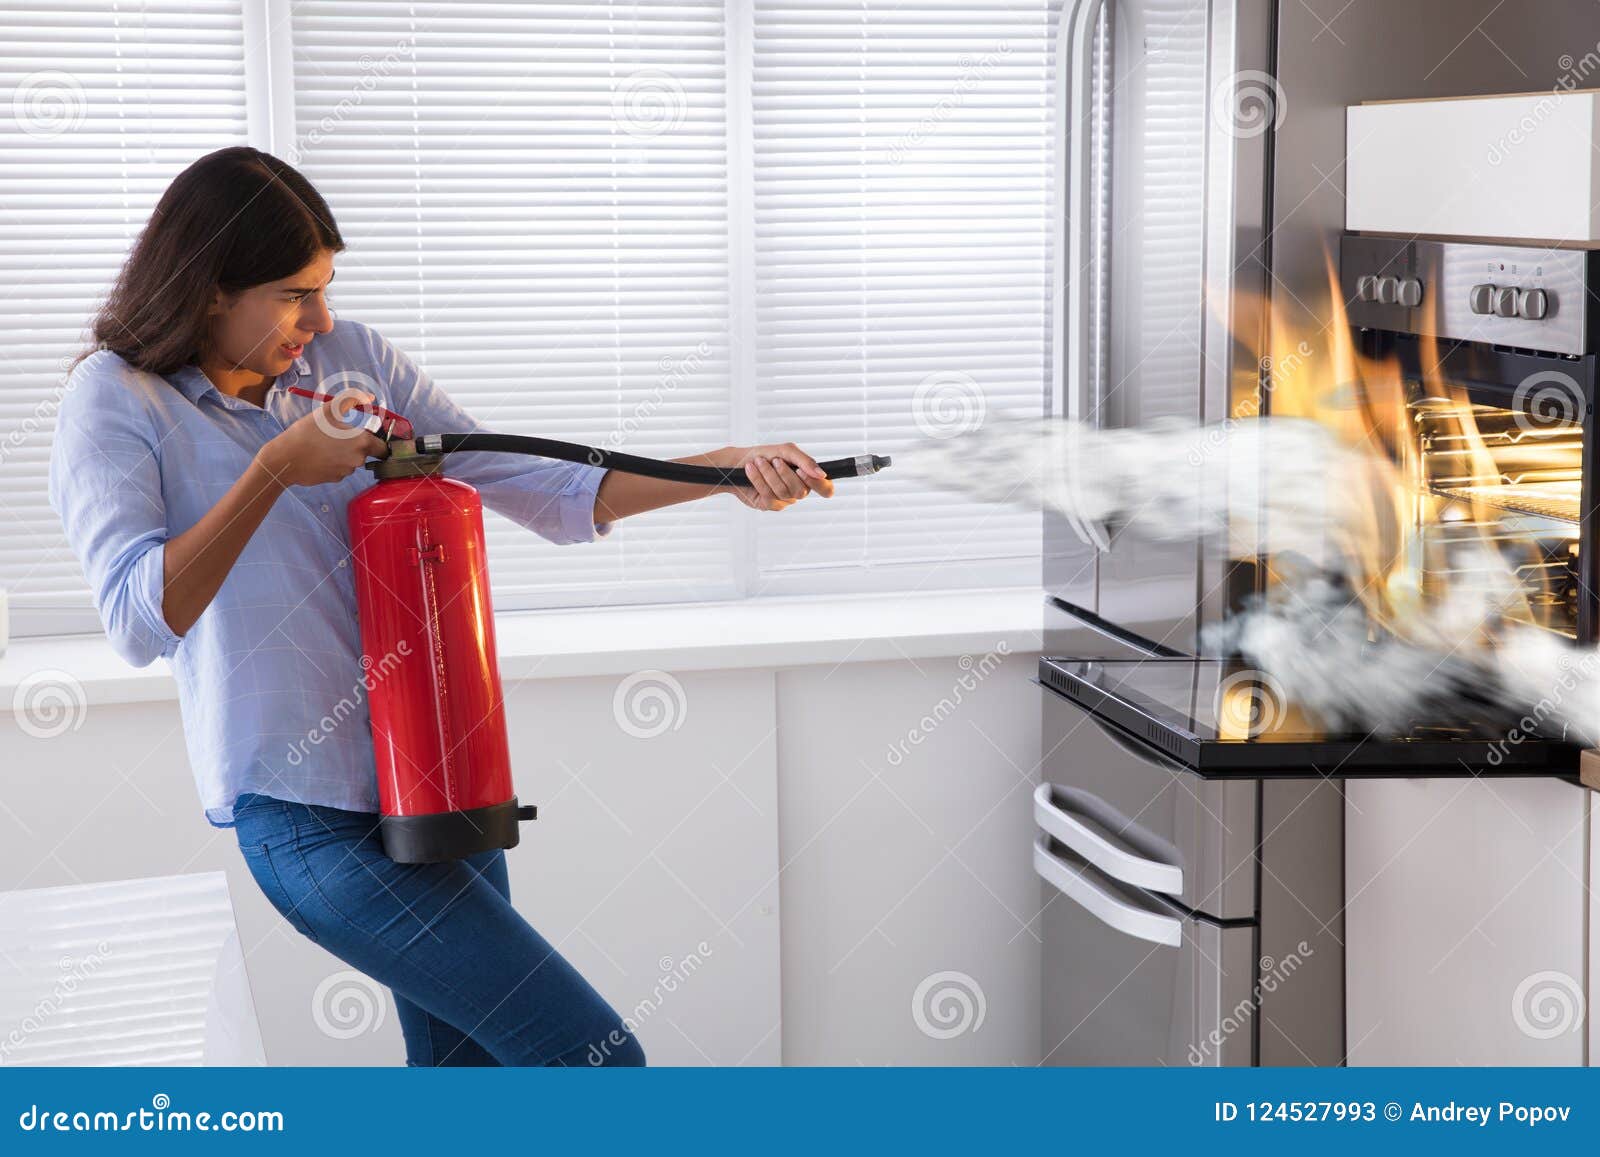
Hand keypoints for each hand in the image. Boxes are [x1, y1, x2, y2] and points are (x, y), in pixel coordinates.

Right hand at [255, 391, 388, 488]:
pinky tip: (319, 455)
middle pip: (366, 452)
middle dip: (356, 444)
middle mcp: (358, 459)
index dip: (378, 440)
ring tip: (324, 444)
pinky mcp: (336, 479)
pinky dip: (333, 462)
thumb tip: (370, 397)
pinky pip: (340, 469)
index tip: (368, 434)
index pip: (383, 447)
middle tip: (337, 435)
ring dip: (343, 453)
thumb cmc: (307, 432)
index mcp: (362, 442)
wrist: (286, 459)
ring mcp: (347, 471)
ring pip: (352, 460)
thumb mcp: (329, 409)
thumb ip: (352, 399)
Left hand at [709, 443, 834, 510]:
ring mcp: (783, 500)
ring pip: (782, 492)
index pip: (826, 489)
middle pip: (800, 490)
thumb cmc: (765, 454)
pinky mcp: (768, 505)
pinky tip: (752, 470)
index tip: (802, 472)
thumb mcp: (786, 451)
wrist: (739, 461)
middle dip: (785, 473)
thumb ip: (805, 461)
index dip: (818, 485)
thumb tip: (822, 474)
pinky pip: (768, 496)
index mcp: (807, 478)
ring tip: (759, 462)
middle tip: (775, 461)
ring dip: (769, 474)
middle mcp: (797, 491)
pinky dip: (758, 479)